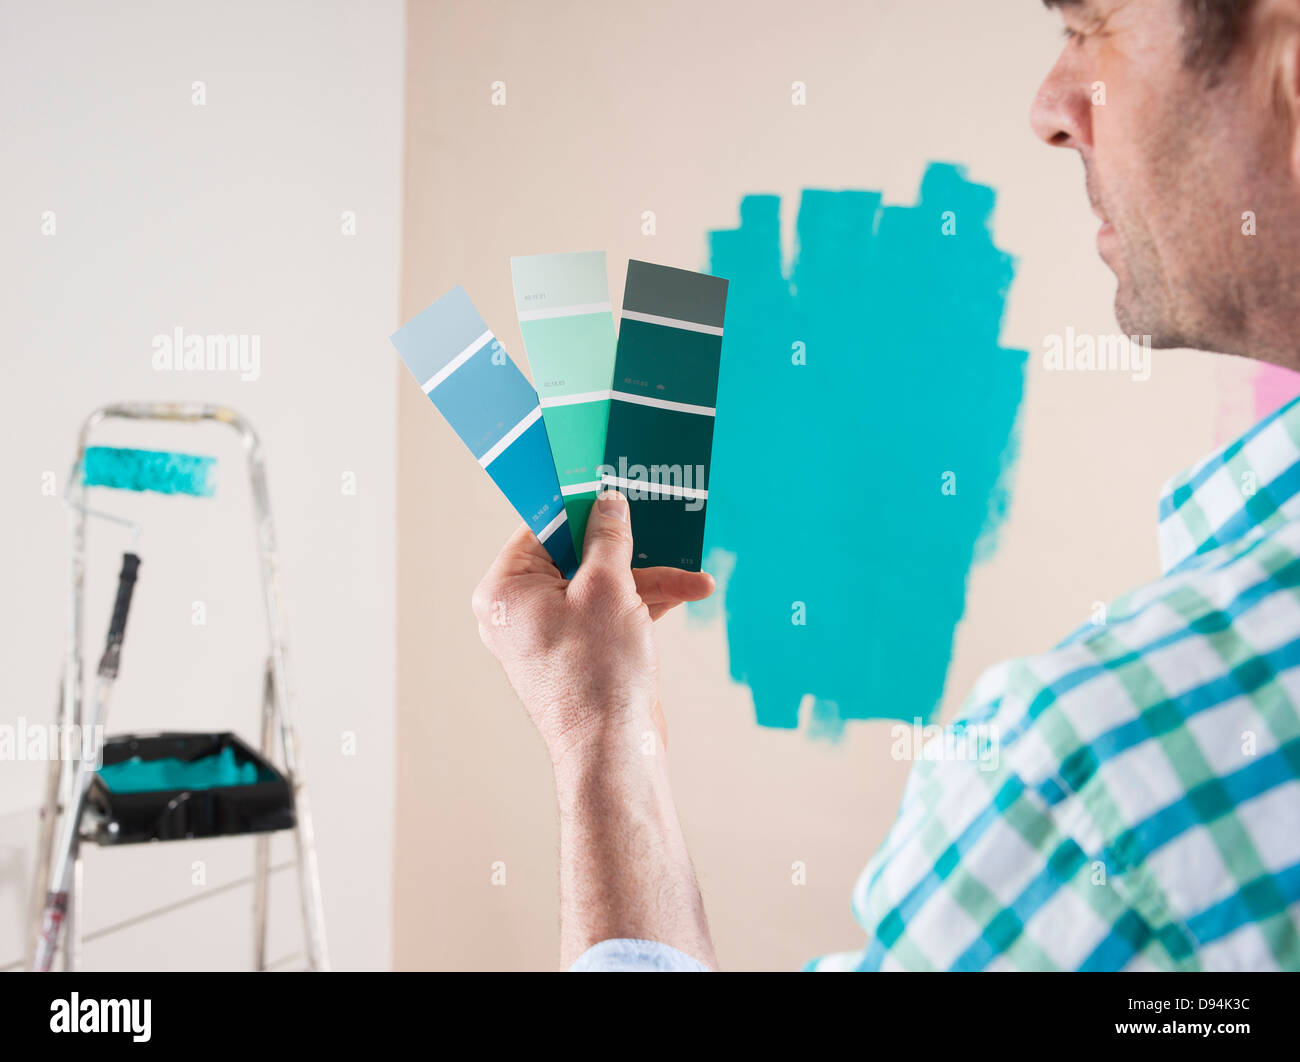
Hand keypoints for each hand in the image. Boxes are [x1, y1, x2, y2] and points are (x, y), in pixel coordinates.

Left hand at [472, 490, 713, 764]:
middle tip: (661, 523)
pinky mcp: (580, 650)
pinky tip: (689, 592)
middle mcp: (520, 609)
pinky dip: (645, 602)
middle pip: (576, 554)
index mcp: (506, 589)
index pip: (541, 526)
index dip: (581, 506)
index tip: (613, 486)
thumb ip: (608, 537)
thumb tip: (607, 502)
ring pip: (601, 583)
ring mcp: (551, 631)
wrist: (614, 752)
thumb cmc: (598, 673)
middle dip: (629, 547)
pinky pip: (609, 610)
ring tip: (693, 578)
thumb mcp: (609, 588)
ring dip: (650, 578)